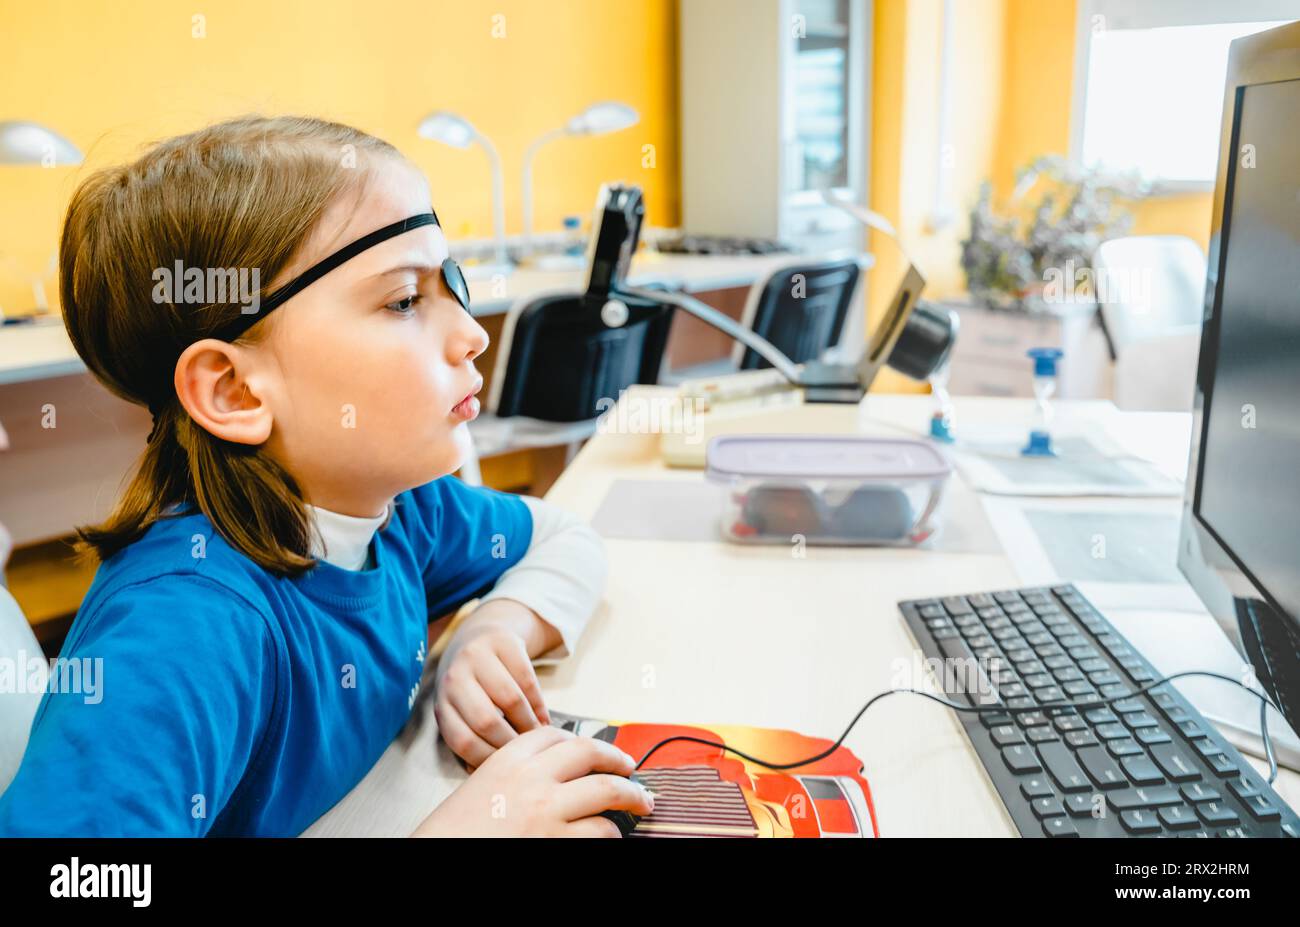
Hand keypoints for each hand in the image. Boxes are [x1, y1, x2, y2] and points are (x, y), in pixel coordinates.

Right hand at [412, 726, 653, 836]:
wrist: (437, 854)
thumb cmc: (456, 830)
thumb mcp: (483, 785)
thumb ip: (517, 772)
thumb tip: (560, 774)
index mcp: (509, 758)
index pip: (557, 734)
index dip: (584, 741)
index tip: (597, 750)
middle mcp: (532, 777)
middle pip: (590, 753)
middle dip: (619, 760)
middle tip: (633, 770)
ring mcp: (547, 810)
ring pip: (607, 791)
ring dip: (632, 797)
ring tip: (642, 804)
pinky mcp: (556, 842)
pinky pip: (601, 831)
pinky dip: (613, 833)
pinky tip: (613, 835)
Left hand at [435, 622, 551, 766]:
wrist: (480, 636)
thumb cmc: (472, 685)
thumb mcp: (462, 709)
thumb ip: (473, 737)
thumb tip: (490, 776)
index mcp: (443, 703)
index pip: (462, 740)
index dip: (487, 759)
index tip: (506, 769)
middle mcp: (455, 678)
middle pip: (486, 721)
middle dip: (512, 742)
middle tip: (528, 754)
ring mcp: (477, 657)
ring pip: (511, 700)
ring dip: (529, 724)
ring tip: (538, 737)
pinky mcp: (503, 643)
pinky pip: (527, 680)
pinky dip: (539, 705)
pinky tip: (543, 718)